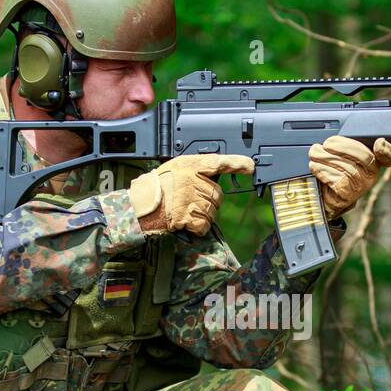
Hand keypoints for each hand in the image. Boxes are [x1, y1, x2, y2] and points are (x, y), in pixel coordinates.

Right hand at [130, 154, 254, 235]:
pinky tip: (185, 222)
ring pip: (212, 212)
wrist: (140, 206)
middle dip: (208, 201)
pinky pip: (204, 225)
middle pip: (217, 195)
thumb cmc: (156, 187)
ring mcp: (191, 199)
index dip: (237, 164)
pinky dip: (197, 228)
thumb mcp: (175, 169)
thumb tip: (215, 175)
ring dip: (202, 215)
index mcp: (189, 166)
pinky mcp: (188, 217)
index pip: (218, 162)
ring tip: (184, 211)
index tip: (250, 166)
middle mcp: (192, 181)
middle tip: (190, 201)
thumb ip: (195, 171)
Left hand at [308, 136, 390, 218]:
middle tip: (325, 144)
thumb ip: (345, 145)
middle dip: (341, 146)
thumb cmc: (332, 173)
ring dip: (326, 157)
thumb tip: (337, 140)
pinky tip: (315, 166)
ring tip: (314, 153)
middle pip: (363, 156)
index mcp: (371, 163)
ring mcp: (360, 187)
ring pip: (346, 166)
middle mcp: (370, 176)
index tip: (379, 143)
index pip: (387, 157)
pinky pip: (336, 178)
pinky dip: (322, 170)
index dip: (387, 151)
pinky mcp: (347, 195)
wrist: (321, 198)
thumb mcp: (340, 156)